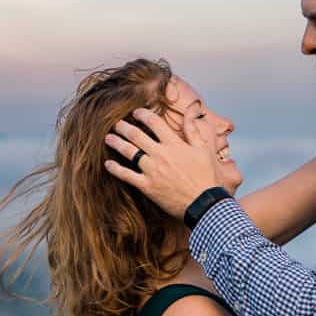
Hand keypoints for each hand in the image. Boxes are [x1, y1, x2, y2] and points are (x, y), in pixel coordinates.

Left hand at [104, 110, 223, 218]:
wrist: (204, 203)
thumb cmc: (207, 177)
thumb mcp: (204, 150)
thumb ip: (194, 130)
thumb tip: (192, 112)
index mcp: (175, 144)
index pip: (154, 123)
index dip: (143, 115)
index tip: (136, 113)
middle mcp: (160, 154)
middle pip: (136, 135)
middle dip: (124, 127)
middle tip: (117, 124)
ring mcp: (152, 170)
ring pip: (129, 152)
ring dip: (117, 143)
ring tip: (109, 138)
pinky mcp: (147, 186)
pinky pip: (127, 175)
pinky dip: (115, 169)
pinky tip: (108, 164)